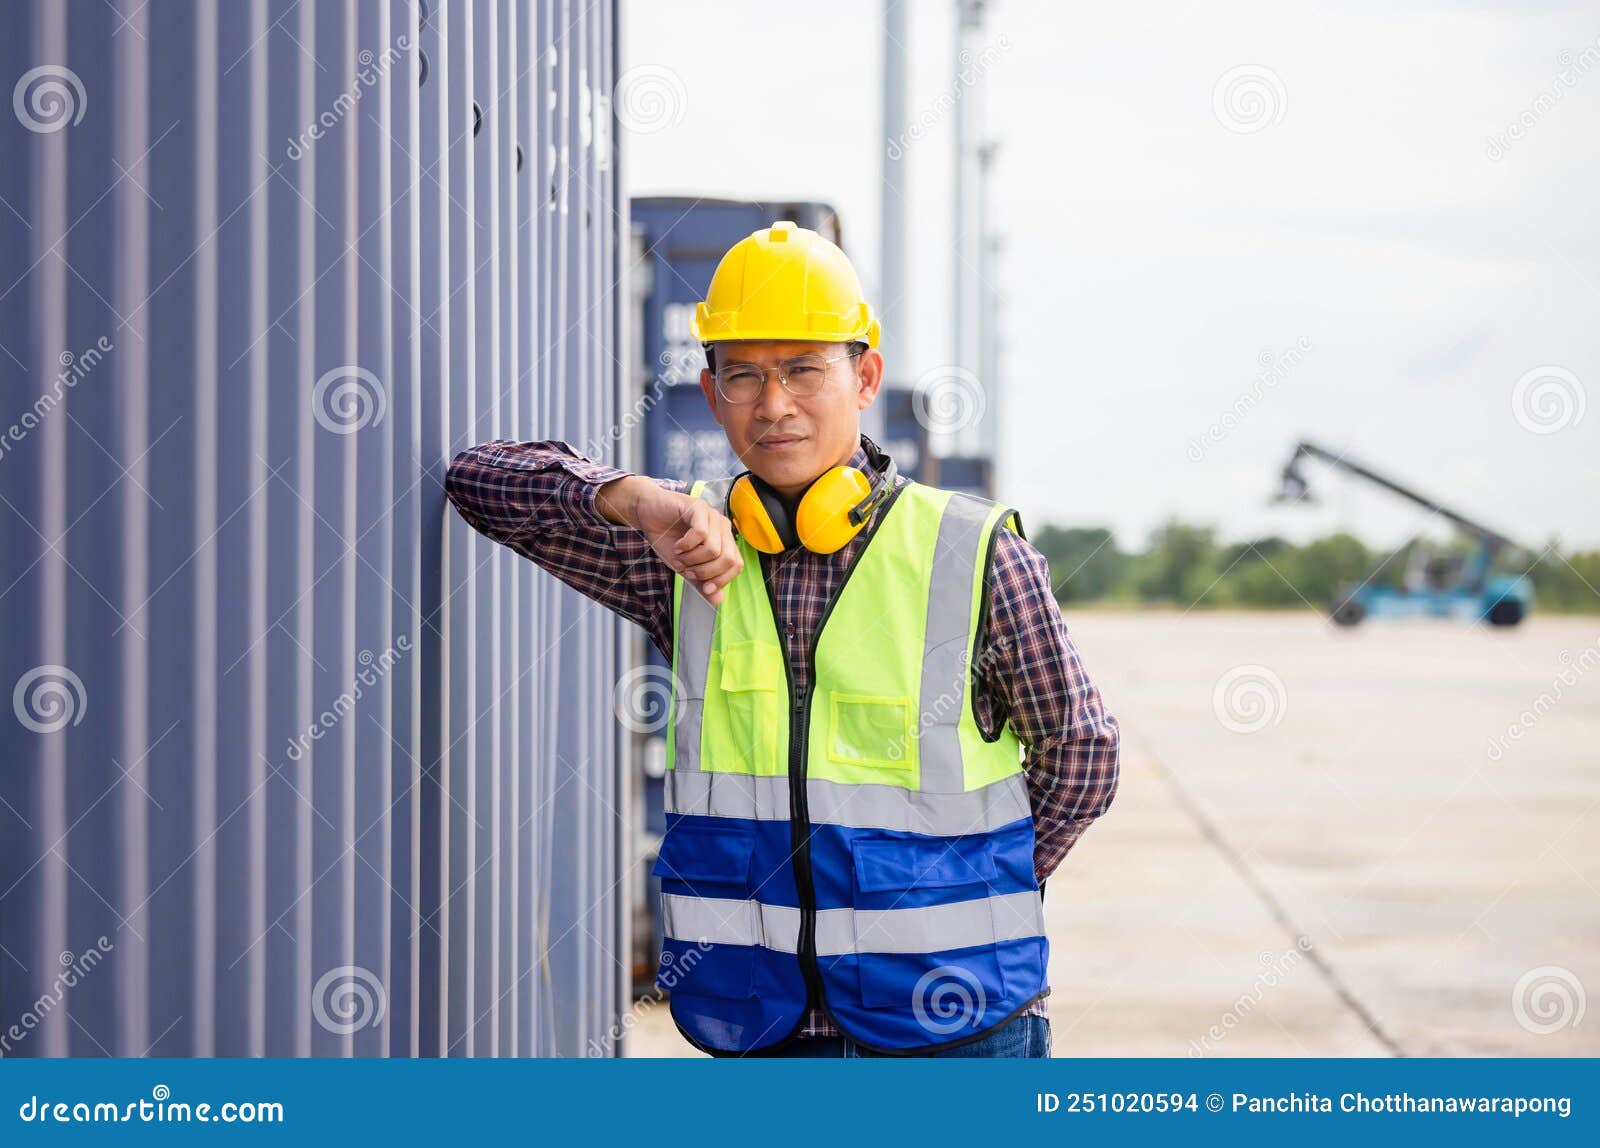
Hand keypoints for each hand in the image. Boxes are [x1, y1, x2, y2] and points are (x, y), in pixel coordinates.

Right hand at [614, 481, 744, 605]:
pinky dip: (686, 545)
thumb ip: (701, 581)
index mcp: (724, 540)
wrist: (647, 514)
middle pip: (728, 559)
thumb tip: (718, 600)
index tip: (703, 587)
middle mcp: (722, 527)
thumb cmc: (668, 537)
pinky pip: (700, 533)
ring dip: (692, 559)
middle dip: (705, 572)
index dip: (721, 580)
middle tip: (687, 569)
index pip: (736, 565)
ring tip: (680, 555)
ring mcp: (712, 516)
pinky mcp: (698, 507)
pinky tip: (677, 545)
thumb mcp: (685, 566)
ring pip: (713, 548)